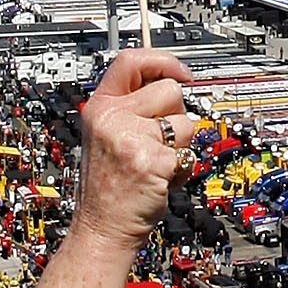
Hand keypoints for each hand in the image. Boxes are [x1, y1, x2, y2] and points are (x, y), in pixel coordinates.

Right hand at [70, 51, 198, 260]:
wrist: (102, 228)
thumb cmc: (109, 186)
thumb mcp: (107, 134)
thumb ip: (131, 107)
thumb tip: (172, 79)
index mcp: (100, 107)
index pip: (131, 60)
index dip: (162, 60)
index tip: (181, 71)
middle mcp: (112, 118)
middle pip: (170, 90)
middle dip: (176, 115)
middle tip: (158, 142)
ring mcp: (130, 139)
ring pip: (185, 122)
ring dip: (181, 144)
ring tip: (157, 163)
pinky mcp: (151, 160)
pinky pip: (188, 151)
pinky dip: (182, 168)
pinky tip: (160, 180)